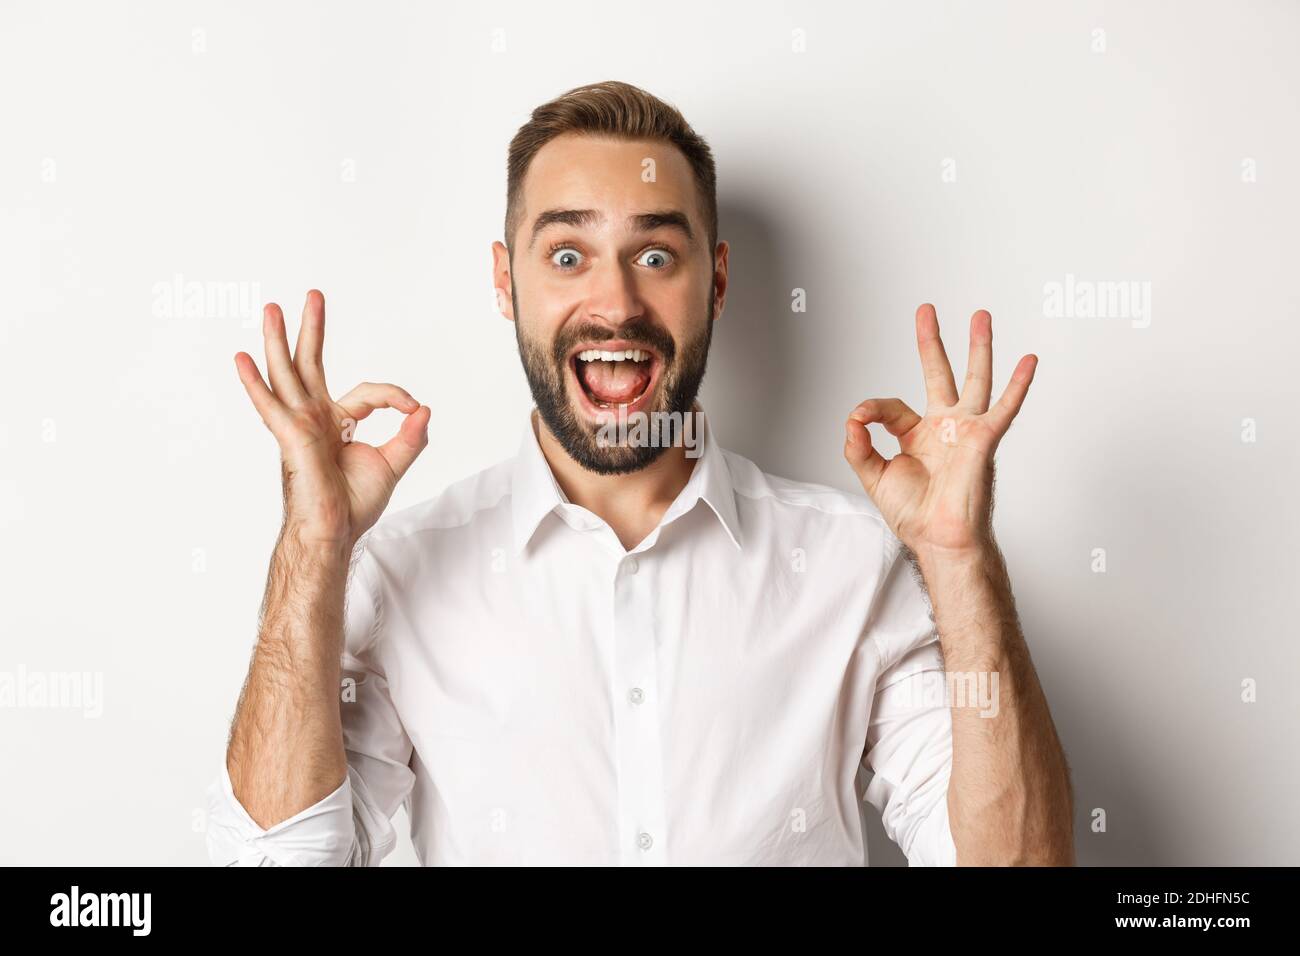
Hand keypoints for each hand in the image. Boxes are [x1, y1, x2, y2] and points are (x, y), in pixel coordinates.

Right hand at [234, 290, 430, 549]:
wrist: (333, 533)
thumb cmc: (352, 504)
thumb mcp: (394, 464)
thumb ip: (411, 437)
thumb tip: (424, 409)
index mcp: (336, 423)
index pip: (368, 392)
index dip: (395, 396)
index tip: (413, 408)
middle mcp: (314, 419)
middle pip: (310, 364)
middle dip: (312, 329)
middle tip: (313, 296)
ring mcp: (299, 426)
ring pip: (288, 374)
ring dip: (279, 340)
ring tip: (272, 308)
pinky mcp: (291, 438)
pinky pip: (271, 406)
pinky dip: (255, 383)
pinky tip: (242, 359)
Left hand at [844, 304, 1036, 558]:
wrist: (940, 540)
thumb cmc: (916, 515)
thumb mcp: (875, 477)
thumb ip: (859, 447)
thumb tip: (852, 419)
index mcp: (917, 436)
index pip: (891, 407)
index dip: (870, 411)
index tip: (859, 421)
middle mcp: (943, 427)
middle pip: (939, 373)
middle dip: (932, 341)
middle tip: (925, 311)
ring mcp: (965, 430)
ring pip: (974, 379)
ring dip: (978, 346)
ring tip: (980, 316)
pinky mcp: (982, 439)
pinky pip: (1004, 407)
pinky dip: (1018, 384)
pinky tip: (1028, 360)